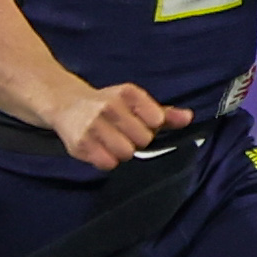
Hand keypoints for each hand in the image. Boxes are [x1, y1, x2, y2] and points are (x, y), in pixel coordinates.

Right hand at [49, 82, 190, 170]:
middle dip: (135, 140)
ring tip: (110, 141)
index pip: (156, 121)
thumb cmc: (107, 105)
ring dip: (121, 152)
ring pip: (126, 153)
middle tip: (121, 133)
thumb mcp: (135, 103)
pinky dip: (106, 160)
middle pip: (143, 139)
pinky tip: (99, 149)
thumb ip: (164, 113)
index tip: (136, 121)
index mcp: (127, 93)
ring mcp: (93, 125)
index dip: (149, 126)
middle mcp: (110, 106)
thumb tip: (189, 118)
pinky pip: (107, 163)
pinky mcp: (80, 143)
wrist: (67, 104)